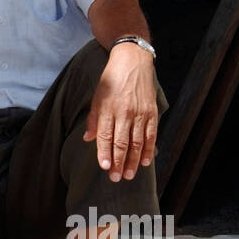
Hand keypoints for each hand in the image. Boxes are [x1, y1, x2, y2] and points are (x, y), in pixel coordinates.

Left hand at [83, 45, 157, 181]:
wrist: (132, 60)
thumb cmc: (111, 79)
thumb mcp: (97, 96)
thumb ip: (93, 119)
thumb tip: (88, 139)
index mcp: (107, 109)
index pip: (105, 136)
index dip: (104, 153)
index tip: (105, 168)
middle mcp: (123, 112)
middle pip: (121, 143)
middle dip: (118, 163)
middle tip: (116, 178)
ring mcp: (139, 113)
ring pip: (137, 142)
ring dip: (134, 161)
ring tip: (129, 175)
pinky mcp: (151, 112)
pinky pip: (151, 135)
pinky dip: (149, 149)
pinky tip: (146, 161)